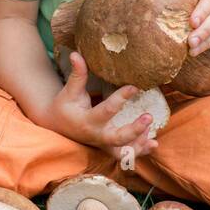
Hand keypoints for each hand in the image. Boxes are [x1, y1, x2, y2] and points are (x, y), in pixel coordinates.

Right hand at [46, 52, 159, 167]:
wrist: (57, 127)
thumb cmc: (64, 107)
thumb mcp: (69, 91)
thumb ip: (77, 74)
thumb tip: (77, 54)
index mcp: (87, 121)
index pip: (106, 110)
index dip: (121, 98)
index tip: (135, 86)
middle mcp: (96, 136)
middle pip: (117, 139)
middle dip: (134, 130)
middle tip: (149, 117)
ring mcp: (102, 145)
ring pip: (122, 153)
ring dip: (139, 146)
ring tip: (152, 137)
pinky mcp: (108, 149)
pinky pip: (125, 156)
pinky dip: (139, 151)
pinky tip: (153, 143)